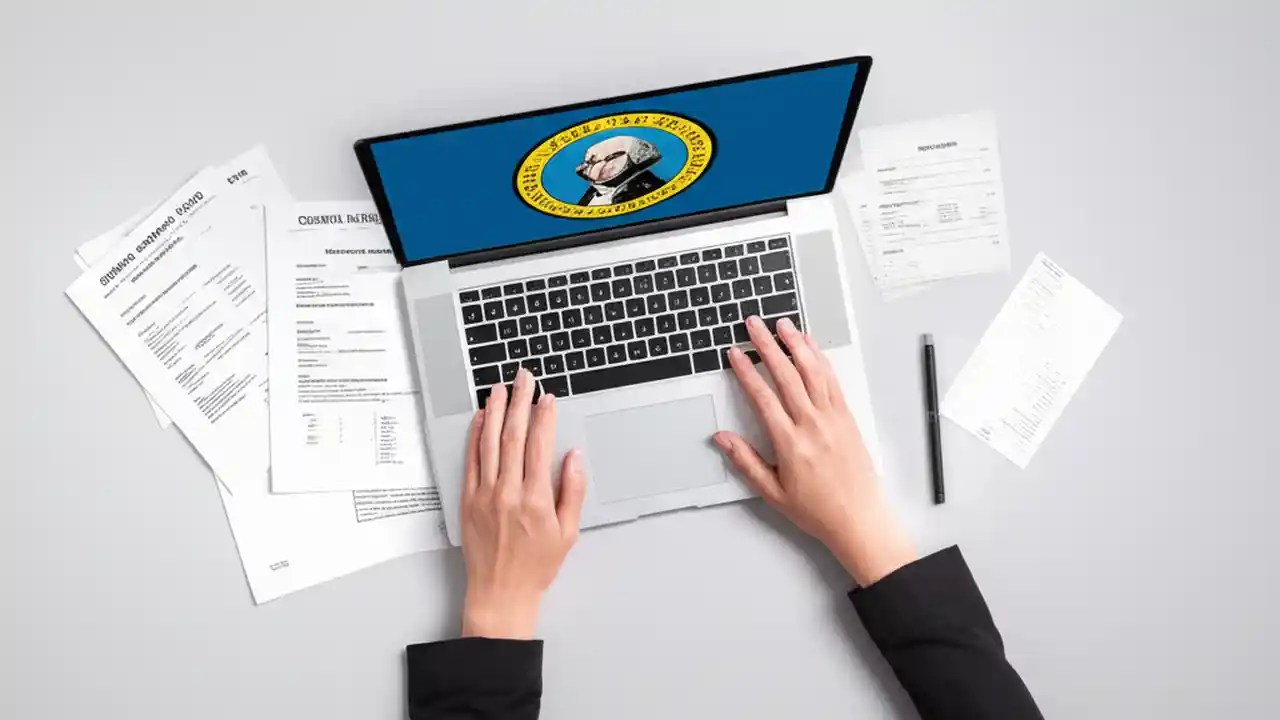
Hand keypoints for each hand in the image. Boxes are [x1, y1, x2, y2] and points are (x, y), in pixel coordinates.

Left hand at [460, 369, 586, 638]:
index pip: (539, 446)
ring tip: (499, 389)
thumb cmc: (536, 566)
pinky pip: (470, 461)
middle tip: (523, 378)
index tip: (547, 398)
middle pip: (513, 436)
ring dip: (494, 411)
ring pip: (489, 443)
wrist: (500, 593)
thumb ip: (573, 491)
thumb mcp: (568, 532)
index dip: (543, 417)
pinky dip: (474, 437)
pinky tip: (479, 419)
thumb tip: (574, 456)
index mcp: (536, 499)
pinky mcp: (468, 500)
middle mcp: (508, 492)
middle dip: (519, 402)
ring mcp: (484, 495)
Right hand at [713, 316, 915, 585]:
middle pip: (785, 374)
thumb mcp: (772, 492)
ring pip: (811, 371)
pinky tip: (811, 346)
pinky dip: (820, 359)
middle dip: (766, 345)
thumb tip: (721, 438)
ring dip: (795, 344)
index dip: (745, 371)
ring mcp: (832, 417)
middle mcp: (811, 424)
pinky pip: (832, 381)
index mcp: (789, 442)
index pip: (762, 397)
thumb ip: (745, 462)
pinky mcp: (846, 417)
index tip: (734, 353)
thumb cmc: (817, 509)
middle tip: (753, 324)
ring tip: (781, 324)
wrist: (859, 518)